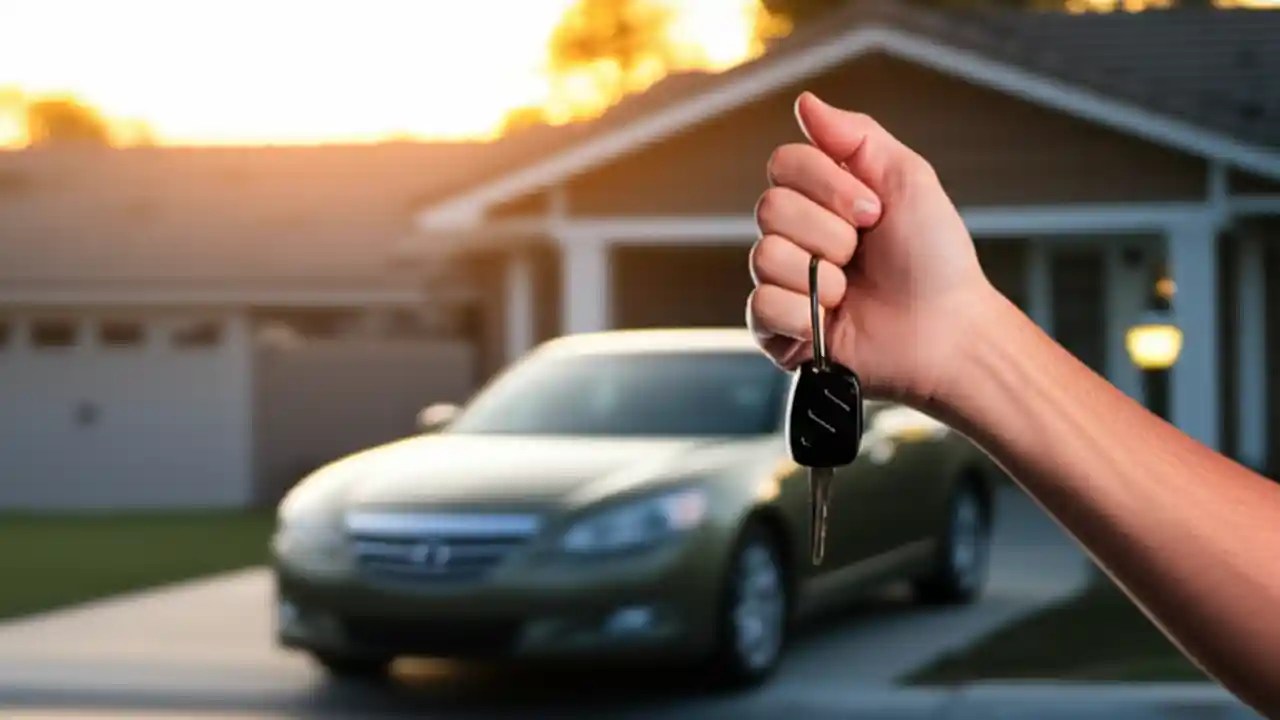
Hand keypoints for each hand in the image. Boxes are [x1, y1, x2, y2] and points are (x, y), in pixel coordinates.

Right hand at [748, 92, 995, 407]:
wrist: (946, 332)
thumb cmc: (935, 261)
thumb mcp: (908, 179)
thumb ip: (856, 136)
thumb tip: (806, 102)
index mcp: (821, 198)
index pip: (782, 164)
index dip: (828, 186)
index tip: (874, 210)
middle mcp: (797, 237)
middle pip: (769, 209)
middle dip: (830, 233)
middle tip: (864, 254)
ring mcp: (784, 283)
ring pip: (765, 257)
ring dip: (822, 277)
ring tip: (852, 292)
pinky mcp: (778, 330)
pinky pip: (761, 306)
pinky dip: (803, 314)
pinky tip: (831, 320)